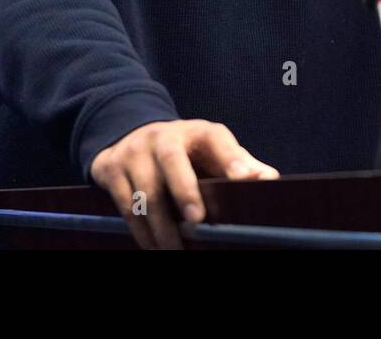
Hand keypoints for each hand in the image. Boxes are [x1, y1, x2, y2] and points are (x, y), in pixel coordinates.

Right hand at [89, 119, 278, 249]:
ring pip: (146, 191)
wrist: (129, 134)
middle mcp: (163, 137)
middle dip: (184, 190)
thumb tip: (269, 180)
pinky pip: (125, 205)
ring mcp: (134, 151)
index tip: (245, 179)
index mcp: (196, 132)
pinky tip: (153, 246)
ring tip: (175, 250)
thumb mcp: (210, 150)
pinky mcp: (112, 169)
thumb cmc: (183, 151)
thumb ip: (238, 163)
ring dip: (161, 225)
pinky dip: (140, 231)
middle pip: (172, 160)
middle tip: (197, 221)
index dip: (231, 158)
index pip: (216, 139)